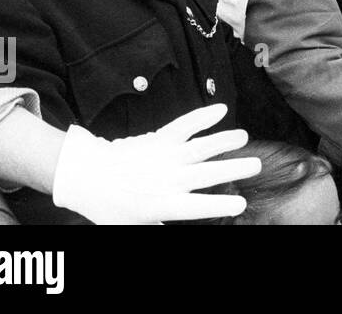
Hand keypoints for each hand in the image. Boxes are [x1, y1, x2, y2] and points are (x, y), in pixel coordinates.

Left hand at [51, 104, 260, 223]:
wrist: (86, 176)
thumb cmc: (109, 206)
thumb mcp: (131, 226)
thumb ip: (155, 229)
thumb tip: (169, 231)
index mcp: (164, 205)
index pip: (199, 207)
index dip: (221, 204)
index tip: (240, 203)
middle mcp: (169, 180)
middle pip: (207, 174)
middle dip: (234, 169)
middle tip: (255, 165)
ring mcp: (165, 157)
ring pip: (200, 148)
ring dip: (223, 141)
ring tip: (243, 137)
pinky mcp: (159, 138)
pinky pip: (184, 125)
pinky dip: (202, 116)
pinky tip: (220, 109)